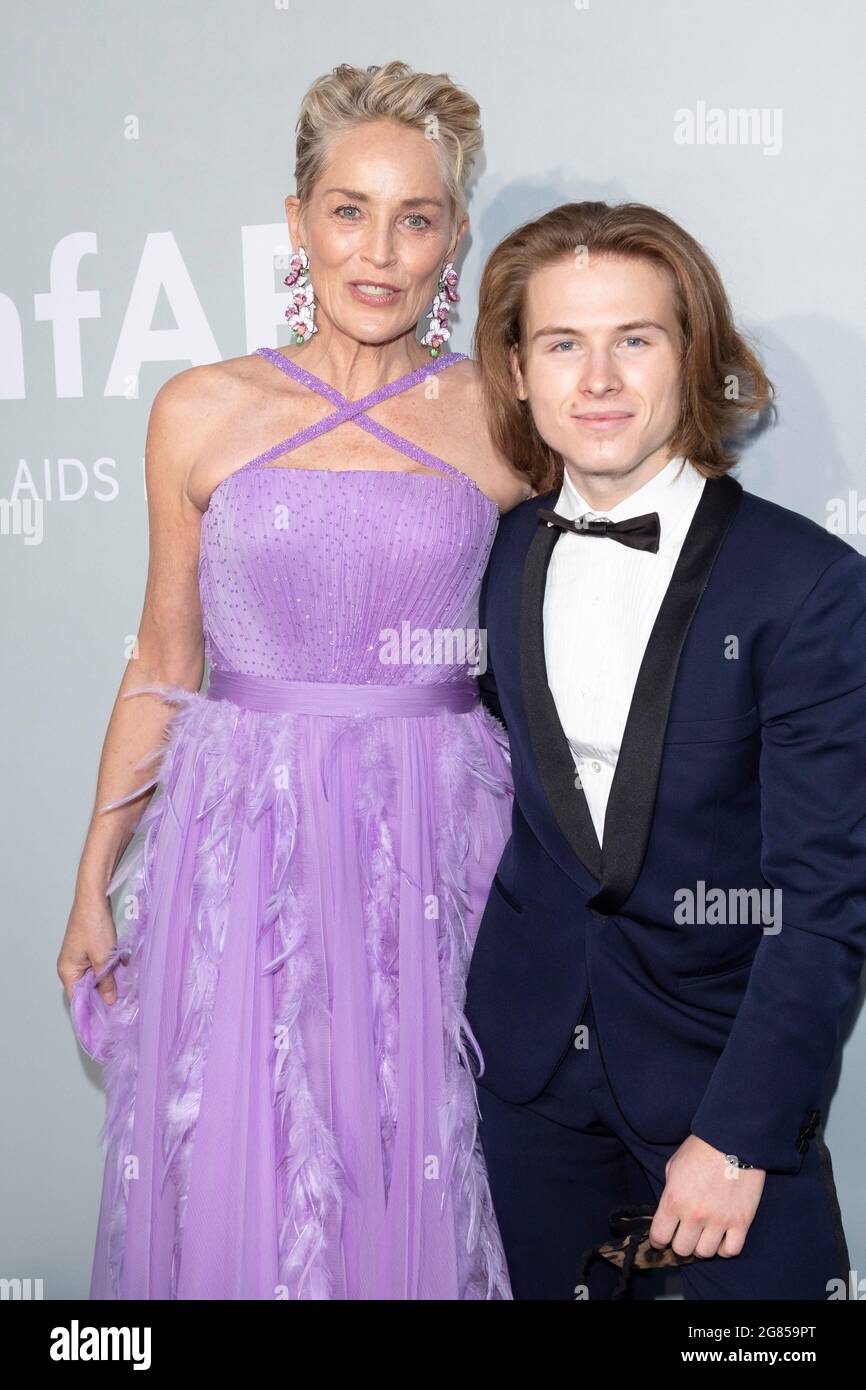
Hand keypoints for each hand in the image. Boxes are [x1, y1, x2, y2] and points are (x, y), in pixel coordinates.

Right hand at [57, 892, 117, 1005]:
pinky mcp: (90, 948)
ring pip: (96, 976)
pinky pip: (101, 964)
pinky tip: (125, 968)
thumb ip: (106, 981)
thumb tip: (109, 1001)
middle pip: (87, 988)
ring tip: (126, 988)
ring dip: (110, 978)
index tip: (105, 1021)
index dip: (91, 1010)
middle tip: (121, 1005)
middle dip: (104, 993)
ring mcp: (80, 957)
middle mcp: (71, 966)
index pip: (77, 999)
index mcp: (68, 971)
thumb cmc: (93, 926)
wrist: (94, 898)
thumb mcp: (102, 958)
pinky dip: (111, 966)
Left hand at [649, 1134, 765, 1258]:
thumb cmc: (700, 1149)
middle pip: (682, 1250)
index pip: (659, 1237)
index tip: (662, 1238)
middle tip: (684, 1234)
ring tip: (704, 1235)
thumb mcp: (674, 1166)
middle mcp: (694, 1215)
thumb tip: (669, 1212)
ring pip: (705, 1253)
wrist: (733, 1139)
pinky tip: (722, 1238)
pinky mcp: (741, 1222)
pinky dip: (725, 1248)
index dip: (658, 1240)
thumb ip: (670, 1192)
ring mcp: (719, 1220)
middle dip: (680, 1243)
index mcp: (674, 1200)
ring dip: (702, 1246)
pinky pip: (731, 1251)